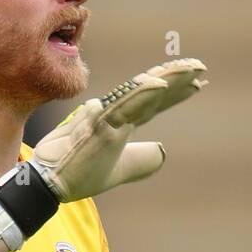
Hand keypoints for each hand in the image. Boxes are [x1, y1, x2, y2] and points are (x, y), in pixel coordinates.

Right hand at [28, 58, 206, 201]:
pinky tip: (160, 84)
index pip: (154, 103)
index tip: (198, 83)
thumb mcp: (118, 171)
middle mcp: (117, 114)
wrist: (51, 183)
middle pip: (152, 91)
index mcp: (121, 123)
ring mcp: (108, 116)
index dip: (176, 93)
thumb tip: (163, 152)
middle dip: (177, 79)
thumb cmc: (78, 173)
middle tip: (201, 68)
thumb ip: (139, 161)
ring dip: (168, 79)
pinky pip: (124, 104)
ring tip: (192, 70)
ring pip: (142, 91)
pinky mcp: (99, 123)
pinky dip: (142, 92)